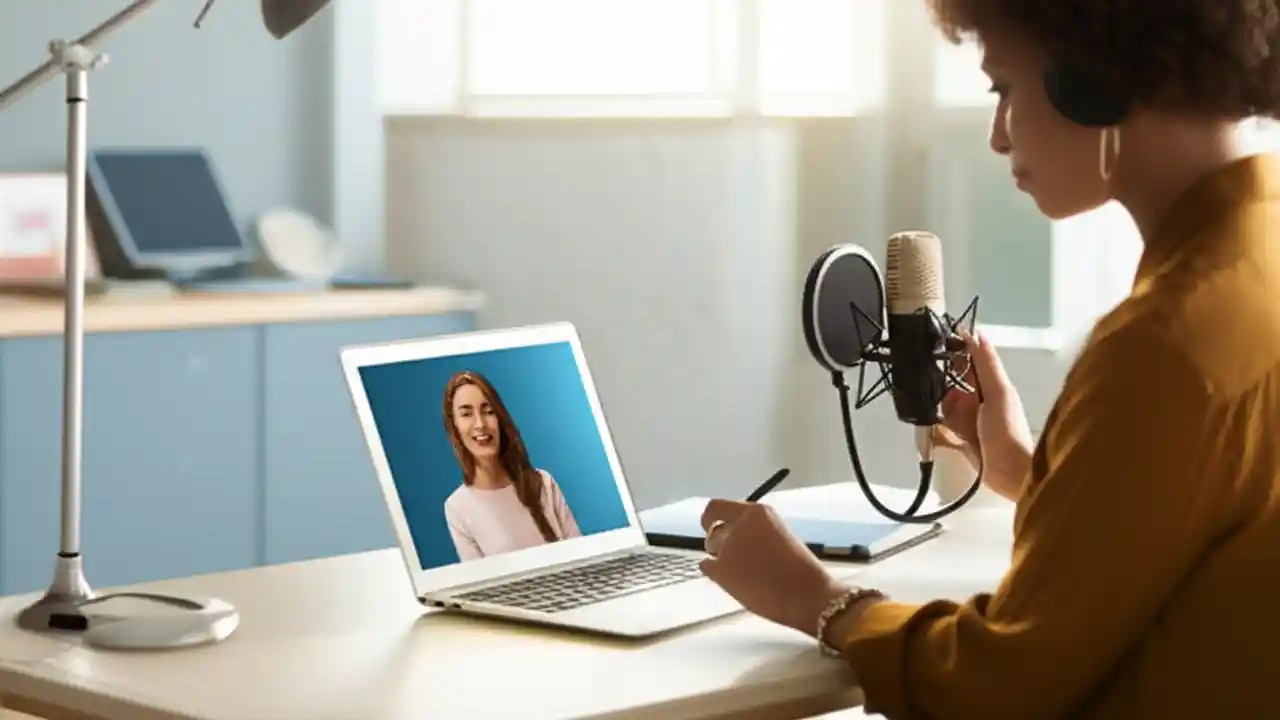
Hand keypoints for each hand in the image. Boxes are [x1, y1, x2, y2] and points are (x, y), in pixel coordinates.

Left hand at [699, 499, 842, 635]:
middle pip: (712, 526)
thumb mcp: (780, 536)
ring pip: (710, 546)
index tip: (713, 523)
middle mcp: (740, 525)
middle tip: (728, 552)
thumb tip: (742, 540)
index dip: (714, 517)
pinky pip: (706, 566)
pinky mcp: (721, 570)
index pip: (719, 506)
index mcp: (758, 513)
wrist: (806, 594)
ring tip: (741, 570)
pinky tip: (731, 579)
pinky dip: (714, 571)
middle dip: (718, 538)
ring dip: (719, 555)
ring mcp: (728, 547)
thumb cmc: (802, 571)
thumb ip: (757, 532)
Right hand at [934, 329, 1034, 500]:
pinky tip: (928, 429)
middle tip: (920, 379)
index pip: (967, 360)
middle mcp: (977, 400)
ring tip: (925, 407)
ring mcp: (967, 420)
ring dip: (932, 406)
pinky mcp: (959, 440)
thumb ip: (987, 364)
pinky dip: (933, 430)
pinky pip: (940, 430)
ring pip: (941, 406)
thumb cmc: (1009, 432)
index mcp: (989, 385)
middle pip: (949, 383)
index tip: (932, 341)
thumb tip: (975, 333)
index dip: (952, 350)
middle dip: (936, 381)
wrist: (1012, 475)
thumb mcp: (999, 392)